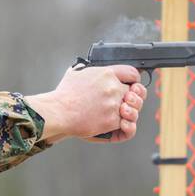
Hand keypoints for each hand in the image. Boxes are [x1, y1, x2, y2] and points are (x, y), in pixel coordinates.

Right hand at [26, 65, 147, 142]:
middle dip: (133, 98)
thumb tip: (91, 69)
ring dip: (130, 113)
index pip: (132, 72)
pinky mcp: (111, 120)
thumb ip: (90, 70)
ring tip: (123, 114)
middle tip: (128, 103)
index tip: (133, 85)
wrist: (58, 111)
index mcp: (106, 73)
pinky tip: (119, 125)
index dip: (135, 80)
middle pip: (135, 92)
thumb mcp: (77, 72)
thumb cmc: (64, 94)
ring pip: (133, 109)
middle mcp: (113, 87)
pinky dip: (124, 126)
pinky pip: (126, 124)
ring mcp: (113, 104)